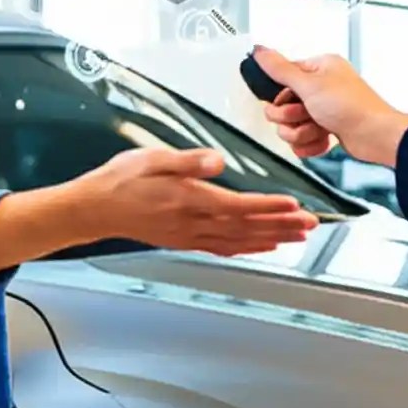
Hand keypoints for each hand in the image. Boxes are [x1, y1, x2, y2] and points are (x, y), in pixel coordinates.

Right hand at [76, 147, 318, 256]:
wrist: (96, 208)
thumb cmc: (121, 180)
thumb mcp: (152, 158)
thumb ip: (188, 161)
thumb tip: (218, 161)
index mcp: (189, 199)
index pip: (239, 206)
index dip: (269, 207)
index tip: (295, 205)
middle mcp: (194, 223)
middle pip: (247, 227)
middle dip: (282, 226)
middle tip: (311, 225)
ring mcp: (190, 235)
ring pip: (240, 241)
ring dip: (271, 238)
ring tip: (298, 236)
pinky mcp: (184, 240)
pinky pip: (223, 248)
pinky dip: (247, 248)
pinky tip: (262, 246)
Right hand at [252, 46, 407, 167]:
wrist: (375, 137)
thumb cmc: (353, 106)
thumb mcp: (309, 84)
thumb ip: (280, 68)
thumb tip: (260, 51)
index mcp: (318, 69)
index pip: (280, 79)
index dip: (280, 95)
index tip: (289, 100)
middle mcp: (320, 88)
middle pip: (281, 106)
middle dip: (290, 117)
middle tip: (306, 114)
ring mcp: (322, 110)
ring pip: (289, 126)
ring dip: (300, 132)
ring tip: (318, 129)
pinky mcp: (325, 130)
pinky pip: (301, 141)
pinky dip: (310, 144)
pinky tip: (323, 140)